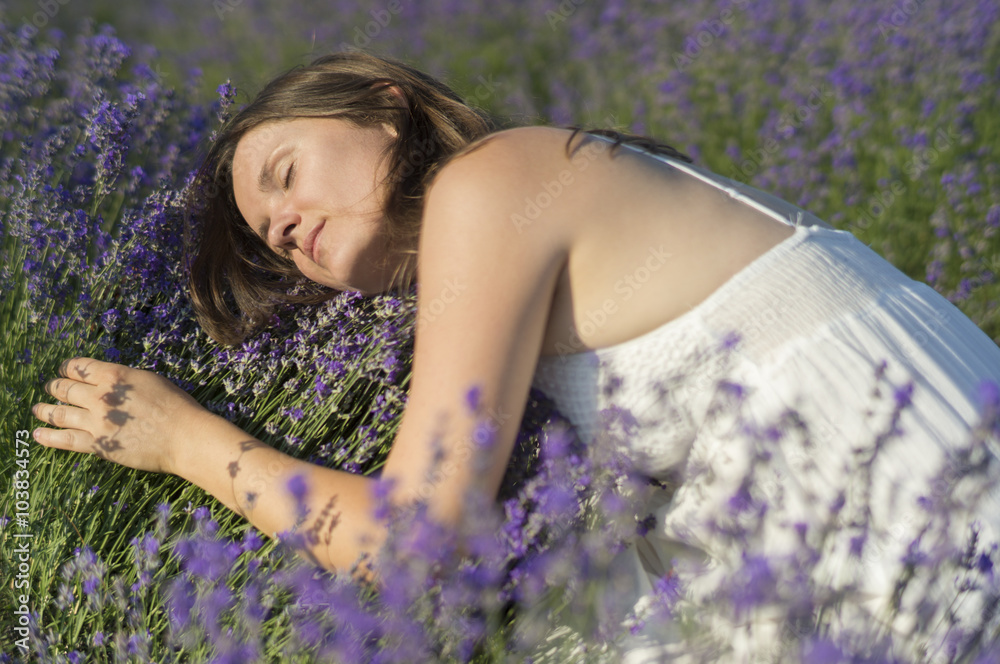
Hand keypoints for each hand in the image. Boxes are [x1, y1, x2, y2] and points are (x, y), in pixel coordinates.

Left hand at [31, 357, 206, 475]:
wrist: (185, 437)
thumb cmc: (176, 407)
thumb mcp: (150, 380)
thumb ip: (124, 380)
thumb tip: (108, 382)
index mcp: (114, 376)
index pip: (79, 367)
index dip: (67, 367)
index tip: (63, 370)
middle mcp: (100, 396)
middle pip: (65, 388)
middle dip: (55, 386)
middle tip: (50, 387)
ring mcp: (97, 421)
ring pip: (60, 412)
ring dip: (45, 409)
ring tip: (37, 409)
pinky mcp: (98, 445)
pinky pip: (65, 439)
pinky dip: (48, 436)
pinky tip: (38, 433)